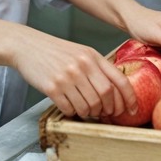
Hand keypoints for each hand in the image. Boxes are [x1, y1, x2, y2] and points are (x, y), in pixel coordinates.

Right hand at [11, 30, 138, 119]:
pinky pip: (69, 108)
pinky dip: (72, 112)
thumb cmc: (56, 52)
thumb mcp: (82, 53)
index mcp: (93, 56)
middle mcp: (83, 65)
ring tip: (86, 110)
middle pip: (106, 95)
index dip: (129, 98)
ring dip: (89, 113)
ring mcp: (67, 76)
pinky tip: (70, 107)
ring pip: (88, 105)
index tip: (131, 110)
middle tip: (105, 113)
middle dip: (108, 109)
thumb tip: (114, 92)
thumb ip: (98, 68)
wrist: (28, 46)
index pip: (119, 80)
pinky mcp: (52, 87)